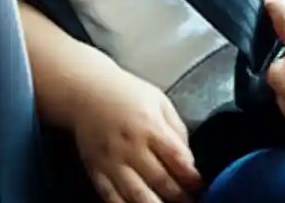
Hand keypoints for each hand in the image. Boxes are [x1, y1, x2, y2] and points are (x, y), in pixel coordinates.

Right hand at [68, 65, 201, 201]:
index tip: (200, 185)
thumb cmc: (126, 94)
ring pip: (136, 194)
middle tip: (190, 201)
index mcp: (151, 126)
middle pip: (160, 180)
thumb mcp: (160, 101)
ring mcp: (112, 161)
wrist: (85, 92)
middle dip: (179, 195)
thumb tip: (188, 158)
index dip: (191, 176)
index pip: (178, 158)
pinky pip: (111, 197)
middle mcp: (132, 147)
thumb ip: (177, 129)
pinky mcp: (96, 171)